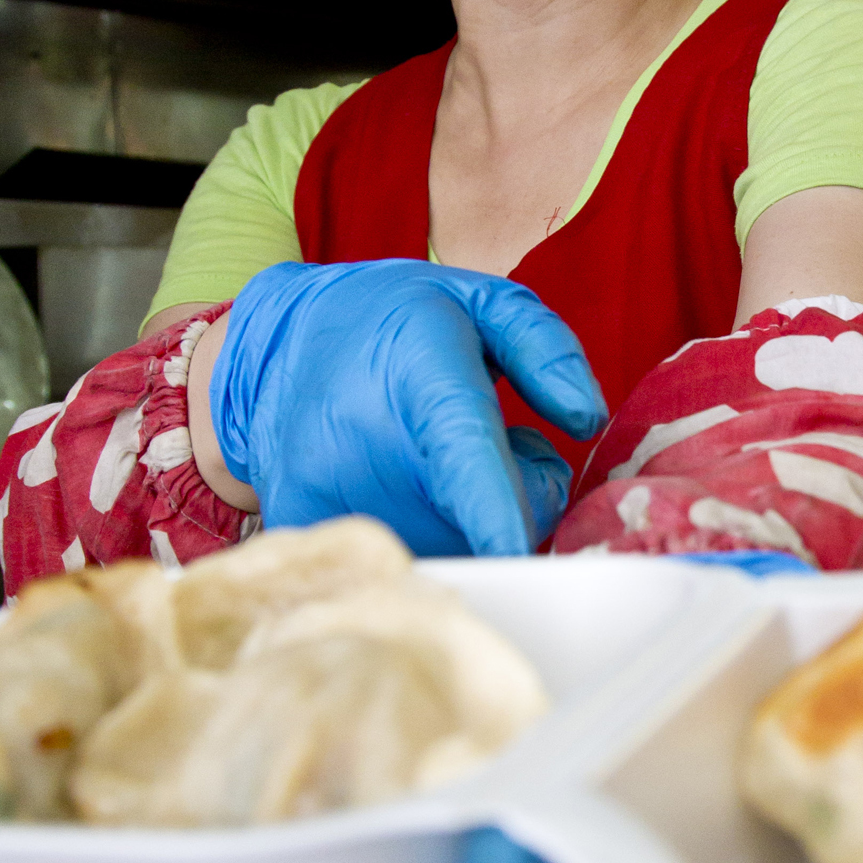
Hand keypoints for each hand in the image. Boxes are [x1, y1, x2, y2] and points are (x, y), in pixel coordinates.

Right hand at [209, 260, 605, 554]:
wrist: (275, 344)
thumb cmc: (393, 322)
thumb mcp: (478, 302)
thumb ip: (543, 348)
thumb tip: (587, 417)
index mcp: (419, 376)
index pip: (460, 450)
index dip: (491, 504)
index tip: (512, 545)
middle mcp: (364, 442)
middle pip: (471, 519)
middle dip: (514, 503)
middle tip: (503, 453)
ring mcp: (325, 494)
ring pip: (439, 549)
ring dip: (468, 525)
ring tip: (446, 467)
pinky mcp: (306, 531)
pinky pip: (393, 561)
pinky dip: (419, 540)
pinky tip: (407, 492)